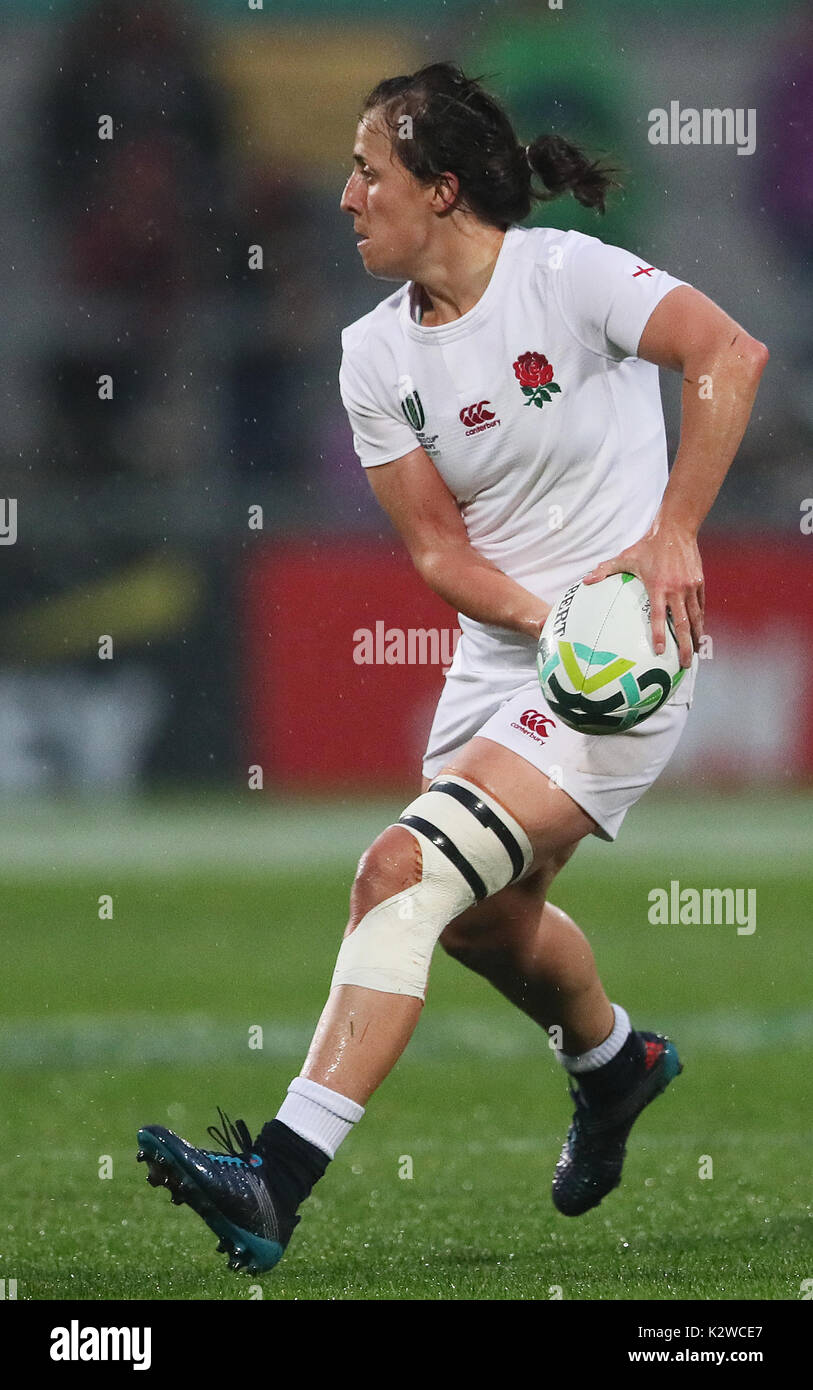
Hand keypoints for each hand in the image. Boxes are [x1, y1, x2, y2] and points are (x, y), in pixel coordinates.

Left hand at [582, 523, 703, 666]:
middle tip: (685, 664)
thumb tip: (586, 580)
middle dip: (686, 646)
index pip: (659, 617)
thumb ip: (605, 570)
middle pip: (684, 624)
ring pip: (696, 617)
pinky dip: (700, 619)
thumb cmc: (648, 545)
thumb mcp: (625, 557)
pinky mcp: (700, 582)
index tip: (660, 652)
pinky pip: (700, 606)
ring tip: (695, 652)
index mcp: (658, 587)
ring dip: (696, 636)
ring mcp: (691, 587)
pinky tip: (699, 631)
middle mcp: (677, 589)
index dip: (660, 635)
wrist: (676, 529)